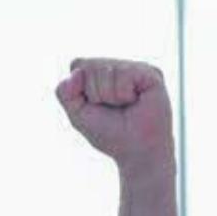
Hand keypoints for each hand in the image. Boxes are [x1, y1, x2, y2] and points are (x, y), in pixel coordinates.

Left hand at [54, 59, 173, 169]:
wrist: (136, 151)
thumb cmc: (109, 134)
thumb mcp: (78, 116)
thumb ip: (65, 93)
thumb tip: (76, 71)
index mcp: (101, 73)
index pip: (77, 64)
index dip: (80, 89)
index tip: (94, 106)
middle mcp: (118, 66)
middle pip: (90, 65)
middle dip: (95, 93)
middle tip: (113, 109)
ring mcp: (135, 67)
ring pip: (107, 69)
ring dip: (110, 96)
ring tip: (125, 106)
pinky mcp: (151, 72)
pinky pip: (124, 73)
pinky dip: (124, 94)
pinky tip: (136, 101)